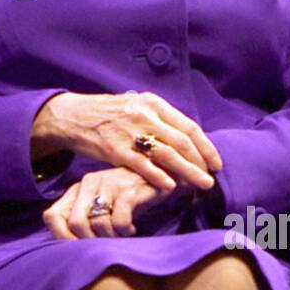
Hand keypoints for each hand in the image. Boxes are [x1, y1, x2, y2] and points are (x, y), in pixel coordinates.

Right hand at [31, 90, 221, 194]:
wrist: (72, 116)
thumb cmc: (108, 114)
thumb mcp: (136, 106)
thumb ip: (160, 120)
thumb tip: (188, 140)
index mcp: (153, 103)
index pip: (188, 126)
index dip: (206, 146)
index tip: (216, 163)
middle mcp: (144, 114)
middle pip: (182, 141)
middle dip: (201, 162)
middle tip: (211, 178)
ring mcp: (129, 132)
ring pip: (167, 154)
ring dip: (188, 172)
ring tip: (201, 185)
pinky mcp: (115, 149)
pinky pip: (142, 165)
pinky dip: (159, 176)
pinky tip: (171, 187)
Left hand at [42, 166, 172, 239]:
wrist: (162, 177)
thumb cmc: (127, 198)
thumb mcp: (101, 206)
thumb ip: (83, 220)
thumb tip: (67, 250)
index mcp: (77, 189)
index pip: (50, 216)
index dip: (60, 237)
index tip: (79, 249)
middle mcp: (88, 183)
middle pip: (74, 224)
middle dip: (90, 242)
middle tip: (105, 245)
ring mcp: (108, 184)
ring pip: (98, 224)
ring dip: (111, 238)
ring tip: (120, 237)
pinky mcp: (128, 190)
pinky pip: (119, 221)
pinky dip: (125, 231)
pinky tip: (131, 229)